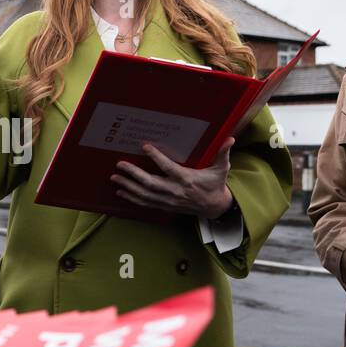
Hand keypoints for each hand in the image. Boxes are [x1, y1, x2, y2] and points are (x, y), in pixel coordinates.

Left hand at [111, 138, 235, 217]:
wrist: (214, 208)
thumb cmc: (215, 185)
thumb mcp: (221, 169)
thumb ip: (223, 153)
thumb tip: (231, 138)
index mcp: (187, 180)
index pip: (169, 168)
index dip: (157, 158)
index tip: (145, 147)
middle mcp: (175, 191)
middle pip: (151, 184)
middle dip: (134, 175)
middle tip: (120, 165)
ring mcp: (168, 200)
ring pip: (145, 195)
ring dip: (128, 187)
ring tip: (114, 177)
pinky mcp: (164, 206)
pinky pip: (145, 203)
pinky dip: (131, 198)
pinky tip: (120, 191)